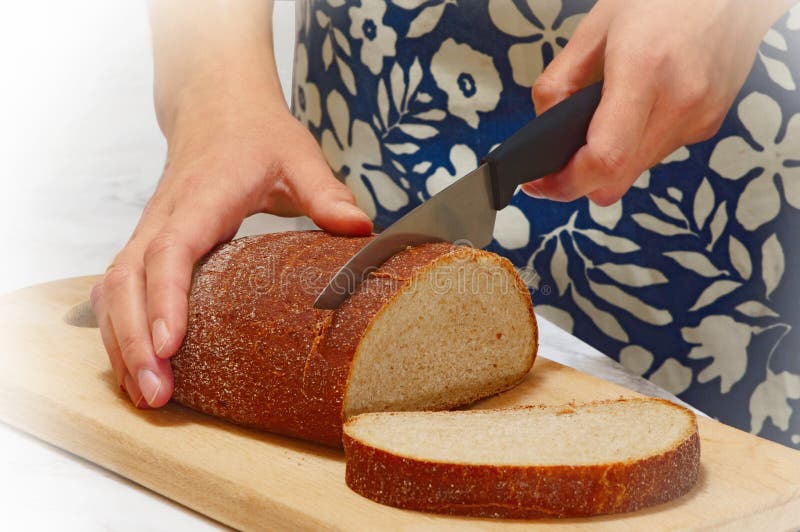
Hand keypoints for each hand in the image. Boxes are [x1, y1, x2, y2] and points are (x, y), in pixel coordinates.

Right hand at [91, 90, 371, 408]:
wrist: (217, 109)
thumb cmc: (258, 136)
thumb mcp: (299, 156)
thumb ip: (327, 192)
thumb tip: (361, 231)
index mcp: (202, 198)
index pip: (171, 250)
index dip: (165, 299)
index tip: (169, 346)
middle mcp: (164, 218)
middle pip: (127, 281)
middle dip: (134, 341)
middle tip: (156, 394)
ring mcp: (149, 232)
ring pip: (112, 291)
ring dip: (121, 344)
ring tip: (144, 396)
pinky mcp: (147, 245)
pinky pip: (117, 291)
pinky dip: (119, 331)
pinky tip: (135, 368)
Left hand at [523, 0, 789, 205]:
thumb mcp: (593, 28)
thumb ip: (559, 82)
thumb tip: (543, 127)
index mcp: (644, 70)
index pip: (605, 158)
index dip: (566, 182)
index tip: (541, 182)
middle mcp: (679, 101)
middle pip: (617, 180)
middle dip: (578, 183)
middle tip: (553, 170)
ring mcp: (700, 117)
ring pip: (635, 171)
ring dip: (608, 162)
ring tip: (594, 128)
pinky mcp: (710, 123)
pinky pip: (658, 152)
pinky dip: (634, 144)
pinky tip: (631, 113)